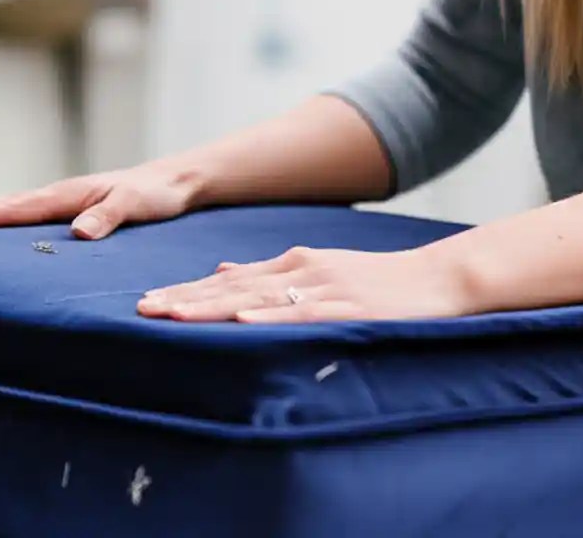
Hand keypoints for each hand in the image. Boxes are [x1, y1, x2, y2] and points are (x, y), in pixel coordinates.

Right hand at [0, 162, 205, 239]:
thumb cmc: (156, 195)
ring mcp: (63, 204)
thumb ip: (108, 218)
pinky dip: (3, 223)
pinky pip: (28, 219)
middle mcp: (58, 198)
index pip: (11, 208)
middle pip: (0, 206)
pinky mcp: (71, 213)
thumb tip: (76, 233)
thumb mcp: (135, 206)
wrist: (175, 183)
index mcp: (65, 195)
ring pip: (10, 211)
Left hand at [138, 245, 473, 322]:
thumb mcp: (321, 268)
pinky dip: (270, 316)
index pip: (229, 278)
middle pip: (232, 286)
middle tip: (143, 308)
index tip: (150, 299)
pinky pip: (302, 314)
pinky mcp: (348, 309)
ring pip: (257, 298)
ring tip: (173, 314)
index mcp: (294, 262)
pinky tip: (241, 319)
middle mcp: (302, 269)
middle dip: (186, 297)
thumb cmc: (381, 280)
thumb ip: (271, 273)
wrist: (439, 277)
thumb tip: (222, 270)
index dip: (188, 289)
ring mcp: (325, 288)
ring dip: (212, 306)